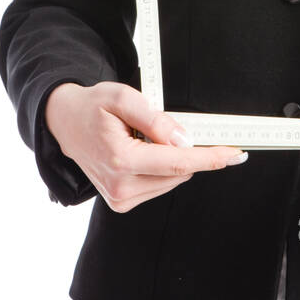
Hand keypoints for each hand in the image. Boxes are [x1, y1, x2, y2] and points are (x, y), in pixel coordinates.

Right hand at [44, 82, 248, 212]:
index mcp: (120, 160)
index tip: (234, 154)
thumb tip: (184, 139)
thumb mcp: (122, 97)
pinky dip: (162, 167)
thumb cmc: (92, 107)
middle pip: (179, 172)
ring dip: (172, 158)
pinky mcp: (122, 202)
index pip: (177, 163)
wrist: (65, 124)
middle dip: (190, 151)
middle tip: (181, 128)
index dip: (210, 158)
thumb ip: (155, 118)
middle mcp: (120, 186)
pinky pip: (160, 184)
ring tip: (143, 137)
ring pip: (172, 179)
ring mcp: (120, 199)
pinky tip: (143, 151)